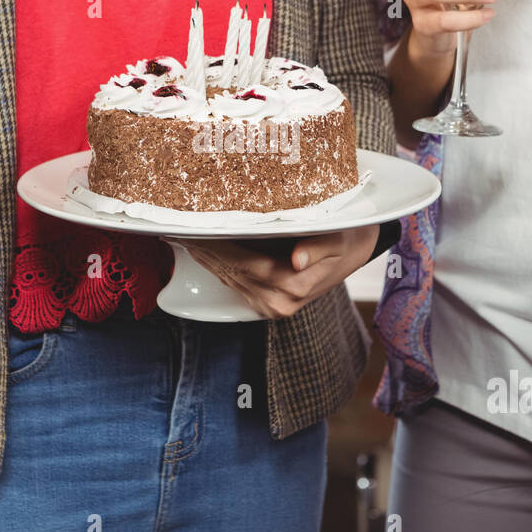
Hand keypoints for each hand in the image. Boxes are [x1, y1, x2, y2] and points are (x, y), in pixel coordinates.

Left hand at [177, 224, 378, 319]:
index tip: (194, 228)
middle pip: (231, 271)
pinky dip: (215, 264)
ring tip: (183, 234)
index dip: (217, 246)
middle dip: (204, 249)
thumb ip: (318, 247)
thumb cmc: (346, 234)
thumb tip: (298, 258)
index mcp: (294, 285)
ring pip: (228, 278)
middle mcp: (279, 301)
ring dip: (205, 257)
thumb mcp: (338, 235)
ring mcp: (270, 306)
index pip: (244, 263)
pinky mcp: (265, 304)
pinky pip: (233, 283)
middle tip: (177, 226)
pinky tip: (201, 248)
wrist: (354, 249)